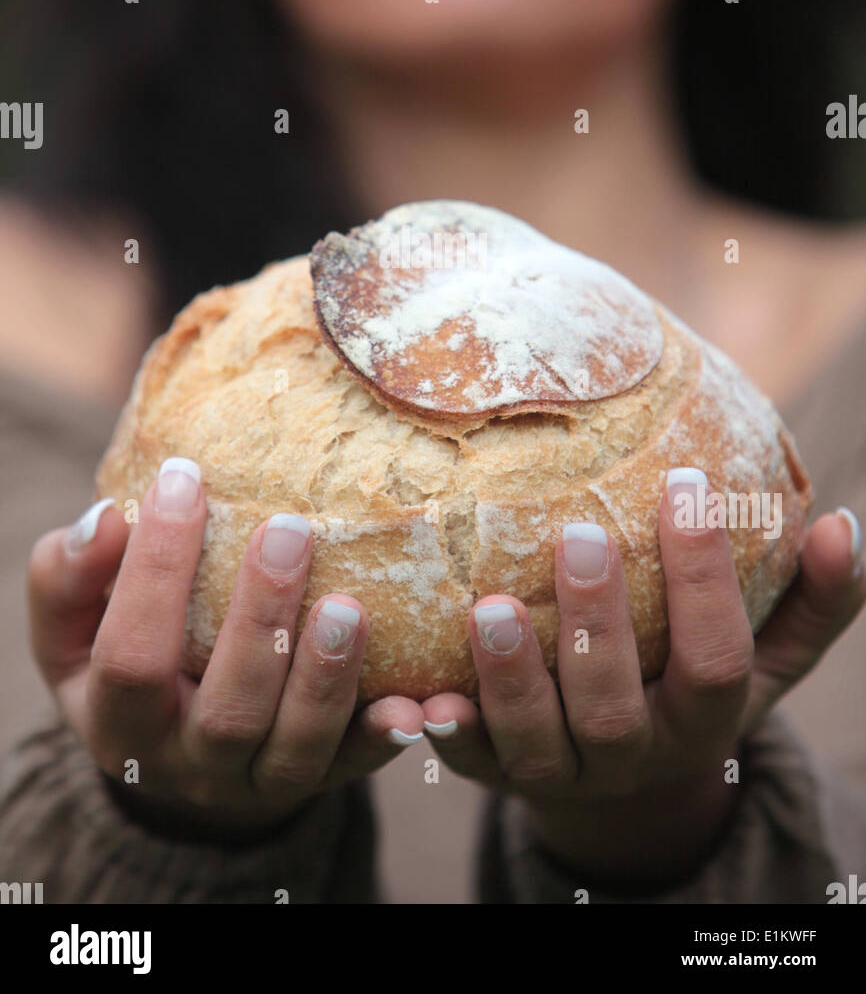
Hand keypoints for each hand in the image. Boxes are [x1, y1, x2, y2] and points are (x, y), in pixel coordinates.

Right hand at [28, 458, 424, 841]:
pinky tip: (412, 701)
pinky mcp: (319, 780)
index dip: (155, 570)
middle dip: (261, 619)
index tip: (185, 476)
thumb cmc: (123, 657)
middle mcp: (186, 765)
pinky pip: (355, 768)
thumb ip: (69, 577)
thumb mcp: (72, 629)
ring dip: (325, 676)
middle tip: (291, 529)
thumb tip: (108, 518)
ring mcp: (256, 782)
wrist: (171, 752)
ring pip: (295, 746)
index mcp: (118, 723)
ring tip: (351, 605)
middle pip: (228, 709)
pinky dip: (382, 735)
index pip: (131, 655)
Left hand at [421, 471, 864, 888]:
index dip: (706, 578)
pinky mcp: (499, 776)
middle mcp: (635, 753)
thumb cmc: (698, 681)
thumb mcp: (769, 652)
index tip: (687, 484)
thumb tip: (847, 526)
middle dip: (597, 627)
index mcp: (704, 718)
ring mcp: (563, 771)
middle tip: (578, 536)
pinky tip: (419, 701)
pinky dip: (446, 737)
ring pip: (537, 741)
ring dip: (510, 679)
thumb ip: (814, 599)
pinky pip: (469, 765)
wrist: (631, 776)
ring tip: (488, 605)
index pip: (716, 657)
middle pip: (617, 706)